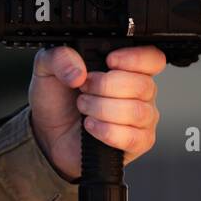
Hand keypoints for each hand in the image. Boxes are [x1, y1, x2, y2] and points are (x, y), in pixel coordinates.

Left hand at [28, 46, 165, 179]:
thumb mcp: (47, 69)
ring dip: (102, 109)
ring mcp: (142, 119)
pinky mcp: (137, 143)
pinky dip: (107, 131)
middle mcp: (140, 92)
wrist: (49, 133)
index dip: (135, 58)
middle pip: (144, 85)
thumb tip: (78, 71)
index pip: (153, 59)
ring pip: (138, 111)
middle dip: (106, 86)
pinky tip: (90, 126)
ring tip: (83, 107)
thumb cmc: (56, 99)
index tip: (109, 61)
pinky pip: (133, 137)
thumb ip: (58, 58)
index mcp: (127, 68)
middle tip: (83, 88)